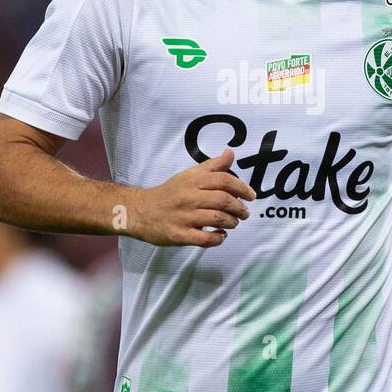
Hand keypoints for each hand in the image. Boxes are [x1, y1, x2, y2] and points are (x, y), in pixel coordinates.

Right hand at [130, 148, 256, 246]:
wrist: (140, 211)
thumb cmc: (169, 193)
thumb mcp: (188, 175)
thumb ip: (211, 166)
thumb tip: (230, 153)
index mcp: (192, 181)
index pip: (223, 180)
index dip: (242, 188)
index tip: (251, 195)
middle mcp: (188, 197)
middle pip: (224, 200)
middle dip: (240, 208)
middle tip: (244, 213)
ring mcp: (184, 217)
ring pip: (217, 219)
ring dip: (232, 223)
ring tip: (233, 223)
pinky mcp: (179, 235)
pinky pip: (205, 239)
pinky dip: (218, 238)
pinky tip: (220, 235)